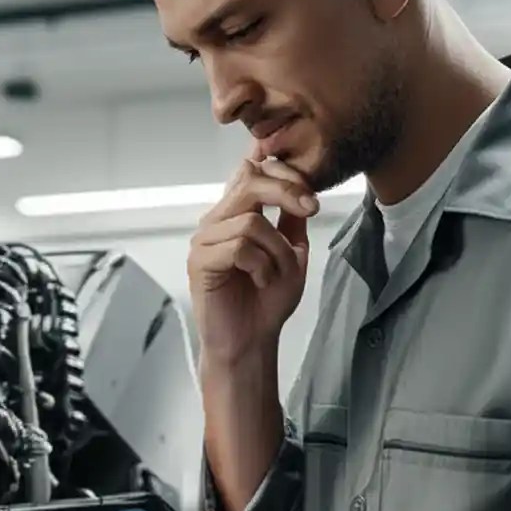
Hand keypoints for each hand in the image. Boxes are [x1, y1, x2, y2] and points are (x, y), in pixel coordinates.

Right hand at [188, 156, 318, 362]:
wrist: (251, 340)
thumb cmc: (268, 300)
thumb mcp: (292, 253)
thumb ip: (292, 221)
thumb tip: (302, 186)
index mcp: (235, 213)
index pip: (250, 170)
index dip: (282, 173)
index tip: (312, 200)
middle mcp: (216, 220)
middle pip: (249, 182)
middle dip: (285, 192)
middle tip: (310, 210)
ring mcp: (204, 240)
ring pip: (250, 221)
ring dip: (277, 249)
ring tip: (277, 273)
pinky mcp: (199, 261)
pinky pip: (239, 248)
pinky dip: (261, 266)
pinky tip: (261, 281)